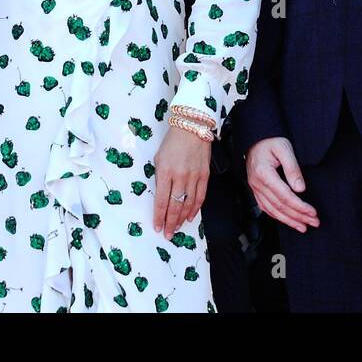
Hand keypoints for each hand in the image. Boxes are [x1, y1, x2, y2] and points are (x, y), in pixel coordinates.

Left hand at [152, 123, 210, 237]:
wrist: (192, 127)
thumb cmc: (172, 142)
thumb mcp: (158, 158)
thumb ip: (160, 178)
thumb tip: (161, 196)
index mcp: (165, 171)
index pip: (161, 200)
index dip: (159, 216)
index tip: (157, 227)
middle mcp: (180, 176)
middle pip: (175, 206)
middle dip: (170, 222)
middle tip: (168, 233)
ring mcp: (194, 176)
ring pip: (188, 204)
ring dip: (182, 218)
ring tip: (178, 228)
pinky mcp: (204, 175)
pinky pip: (200, 196)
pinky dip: (195, 208)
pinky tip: (190, 216)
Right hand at [245, 136, 318, 232]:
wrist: (255, 140)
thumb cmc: (270, 141)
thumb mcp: (284, 148)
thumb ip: (292, 168)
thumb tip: (300, 188)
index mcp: (264, 173)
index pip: (284, 196)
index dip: (299, 206)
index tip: (312, 212)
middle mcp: (257, 183)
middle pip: (280, 206)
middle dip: (298, 216)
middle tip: (314, 222)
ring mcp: (255, 188)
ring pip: (272, 210)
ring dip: (289, 220)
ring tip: (303, 226)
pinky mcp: (256, 190)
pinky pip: (265, 208)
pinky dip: (277, 217)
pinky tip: (287, 220)